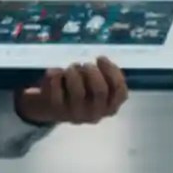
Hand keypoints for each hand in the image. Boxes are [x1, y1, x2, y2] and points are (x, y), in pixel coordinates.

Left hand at [14, 57, 128, 125]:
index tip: (100, 58)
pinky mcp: (57, 110)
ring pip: (78, 91)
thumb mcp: (96, 85)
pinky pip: (57, 88)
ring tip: (71, 68)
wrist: (52, 107)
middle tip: (85, 65)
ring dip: (74, 73)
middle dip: (92, 71)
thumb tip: (102, 61)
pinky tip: (57, 73)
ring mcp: (75, 114)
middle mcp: (95, 114)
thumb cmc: (81, 91)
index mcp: (109, 108)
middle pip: (100, 90)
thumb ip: (105, 75)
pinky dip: (56, 75)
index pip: (120, 92)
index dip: (112, 72)